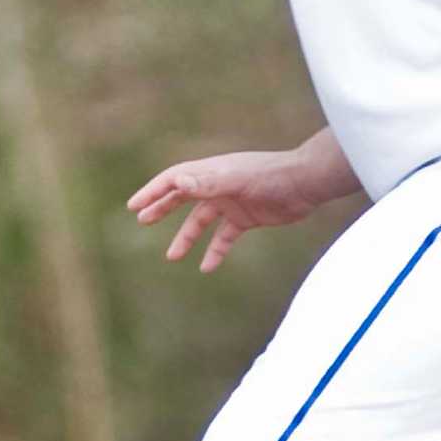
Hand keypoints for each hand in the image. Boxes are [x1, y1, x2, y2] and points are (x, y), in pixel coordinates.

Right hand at [128, 149, 327, 273]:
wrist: (306, 183)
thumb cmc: (271, 176)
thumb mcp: (237, 179)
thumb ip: (208, 182)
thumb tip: (177, 183)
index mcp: (211, 172)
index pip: (174, 180)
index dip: (152, 191)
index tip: (134, 206)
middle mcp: (217, 185)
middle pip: (182, 197)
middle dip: (162, 209)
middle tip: (143, 220)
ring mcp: (231, 202)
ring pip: (201, 221)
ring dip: (186, 237)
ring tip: (172, 256)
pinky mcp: (246, 218)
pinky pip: (224, 237)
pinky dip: (215, 251)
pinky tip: (207, 268)